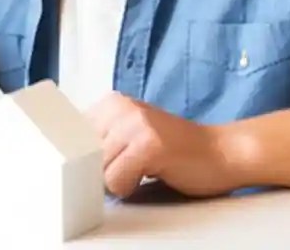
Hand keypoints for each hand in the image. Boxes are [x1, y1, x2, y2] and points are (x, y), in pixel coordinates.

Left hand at [86, 93, 240, 198]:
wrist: (222, 152)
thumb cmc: (176, 150)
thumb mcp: (132, 133)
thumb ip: (103, 138)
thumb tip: (67, 157)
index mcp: (112, 102)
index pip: (72, 136)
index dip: (84, 157)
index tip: (104, 162)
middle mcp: (120, 107)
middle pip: (83, 154)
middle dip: (101, 170)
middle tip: (129, 168)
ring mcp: (135, 123)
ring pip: (98, 169)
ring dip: (116, 180)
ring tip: (141, 170)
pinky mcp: (149, 144)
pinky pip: (116, 179)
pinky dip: (128, 187)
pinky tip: (149, 175)